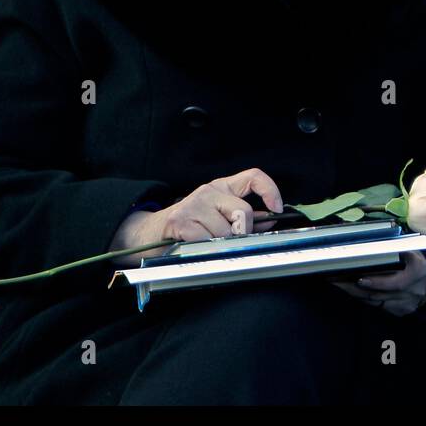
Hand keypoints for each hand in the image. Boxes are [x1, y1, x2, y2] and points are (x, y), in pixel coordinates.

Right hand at [110, 168, 283, 266]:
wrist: (149, 233)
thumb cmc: (188, 226)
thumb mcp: (217, 216)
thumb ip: (244, 218)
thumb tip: (269, 220)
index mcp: (221, 188)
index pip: (253, 176)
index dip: (270, 190)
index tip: (277, 208)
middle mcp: (209, 191)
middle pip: (243, 212)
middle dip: (241, 233)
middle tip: (229, 240)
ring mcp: (194, 204)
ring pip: (226, 231)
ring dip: (220, 244)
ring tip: (206, 242)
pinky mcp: (181, 221)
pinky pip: (207, 241)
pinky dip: (205, 249)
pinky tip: (196, 246)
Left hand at [332, 252, 425, 316]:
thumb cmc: (417, 264)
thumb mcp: (414, 251)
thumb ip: (399, 246)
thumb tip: (378, 238)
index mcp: (417, 272)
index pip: (396, 282)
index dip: (377, 283)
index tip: (360, 280)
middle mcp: (411, 291)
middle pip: (378, 294)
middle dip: (355, 288)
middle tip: (335, 281)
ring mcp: (404, 304)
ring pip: (374, 302)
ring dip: (354, 293)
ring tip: (337, 284)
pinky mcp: (398, 312)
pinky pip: (377, 307)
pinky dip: (363, 299)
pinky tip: (350, 291)